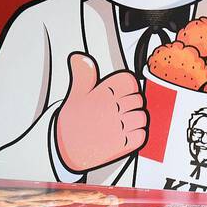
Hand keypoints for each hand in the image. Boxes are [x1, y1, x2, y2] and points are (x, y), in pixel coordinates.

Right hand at [55, 52, 146, 172]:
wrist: (65, 149)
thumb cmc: (72, 121)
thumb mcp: (76, 95)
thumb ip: (83, 75)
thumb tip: (79, 57)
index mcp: (103, 92)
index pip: (129, 82)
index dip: (128, 87)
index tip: (120, 94)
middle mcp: (112, 107)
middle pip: (138, 99)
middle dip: (132, 104)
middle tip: (119, 111)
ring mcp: (118, 126)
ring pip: (141, 117)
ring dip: (135, 120)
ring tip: (122, 123)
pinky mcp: (122, 144)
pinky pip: (141, 135)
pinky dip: (136, 135)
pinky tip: (124, 135)